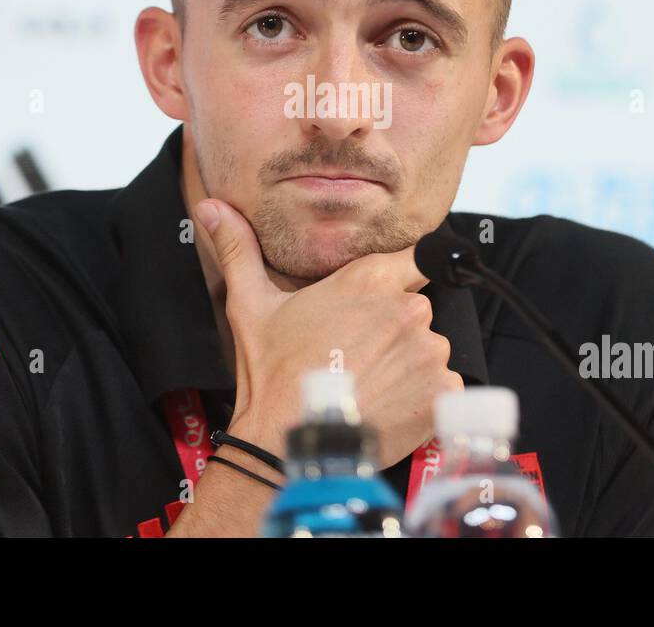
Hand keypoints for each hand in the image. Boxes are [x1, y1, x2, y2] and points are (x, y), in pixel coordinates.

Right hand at [194, 197, 463, 468]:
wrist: (287, 446)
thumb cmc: (271, 375)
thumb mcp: (250, 305)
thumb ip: (239, 249)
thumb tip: (210, 206)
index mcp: (371, 279)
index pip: (416, 257)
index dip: (400, 277)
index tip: (381, 299)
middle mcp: (409, 310)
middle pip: (417, 307)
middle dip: (393, 328)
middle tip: (356, 353)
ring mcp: (430, 353)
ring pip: (429, 348)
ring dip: (407, 363)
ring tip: (368, 383)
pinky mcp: (442, 393)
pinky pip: (443, 386)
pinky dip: (421, 396)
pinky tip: (386, 405)